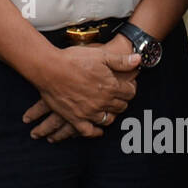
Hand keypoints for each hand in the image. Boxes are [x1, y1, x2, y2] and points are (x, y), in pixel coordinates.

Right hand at [24, 36, 139, 138]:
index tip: (127, 85)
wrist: (49, 68)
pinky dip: (95, 132)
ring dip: (110, 114)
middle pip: (120, 106)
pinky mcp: (74, 118)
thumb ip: (121, 60)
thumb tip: (139, 59)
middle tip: (118, 95)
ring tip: (109, 109)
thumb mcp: (100, 55)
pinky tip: (97, 130)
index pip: (129, 92)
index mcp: (111, 87)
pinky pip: (88, 131)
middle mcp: (102, 102)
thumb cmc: (73, 59)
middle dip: (121, 100)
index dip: (130, 87)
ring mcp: (88, 112)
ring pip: (107, 119)